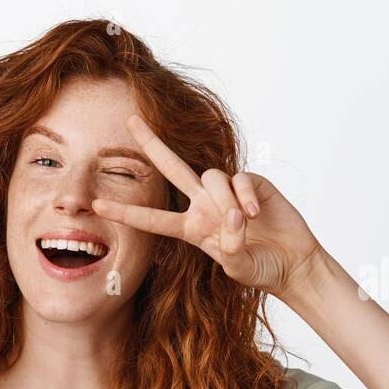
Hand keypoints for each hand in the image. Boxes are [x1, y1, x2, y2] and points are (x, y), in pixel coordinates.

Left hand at [92, 113, 324, 298]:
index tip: (96, 204)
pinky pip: (239, 180)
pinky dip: (245, 198)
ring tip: (243, 225)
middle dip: (151, 143)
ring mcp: (227, 192)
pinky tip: (255, 215)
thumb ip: (232, 249)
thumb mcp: (238, 268)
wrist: (292, 263)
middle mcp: (204, 205)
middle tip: (129, 120)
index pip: (152, 218)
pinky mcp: (252, 183)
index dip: (126, 211)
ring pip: (211, 178)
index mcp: (191, 228)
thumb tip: (233, 218)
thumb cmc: (260, 268)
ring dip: (225, 203)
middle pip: (172, 168)